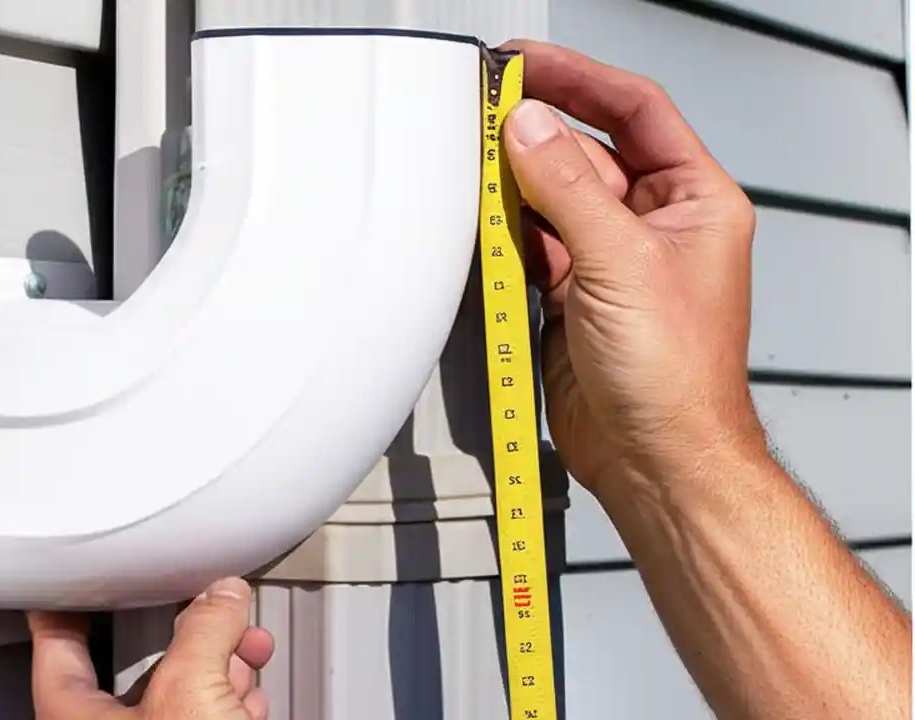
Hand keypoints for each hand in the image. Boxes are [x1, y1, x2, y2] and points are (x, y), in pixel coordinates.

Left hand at [30, 577, 274, 719]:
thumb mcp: (192, 688)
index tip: (70, 573)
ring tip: (248, 644)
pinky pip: (207, 716)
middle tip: (209, 602)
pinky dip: (232, 699)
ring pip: (182, 690)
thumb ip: (206, 630)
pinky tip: (250, 695)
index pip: (54, 642)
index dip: (66, 599)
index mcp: (75, 715)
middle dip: (188, 629)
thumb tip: (223, 595)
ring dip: (222, 662)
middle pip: (141, 662)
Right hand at [500, 41, 763, 495]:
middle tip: (484, 112)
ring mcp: (609, 261)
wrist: (655, 460)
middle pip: (585, 152)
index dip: (581, 79)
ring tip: (476, 167)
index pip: (635, 112)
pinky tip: (483, 223)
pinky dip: (504, 235)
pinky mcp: (571, 296)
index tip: (527, 64)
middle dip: (535, 135)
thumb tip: (530, 128)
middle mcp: (653, 226)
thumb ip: (569, 189)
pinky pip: (530, 246)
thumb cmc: (677, 379)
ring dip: (514, 187)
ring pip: (551, 200)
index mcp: (693, 202)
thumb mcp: (622, 264)